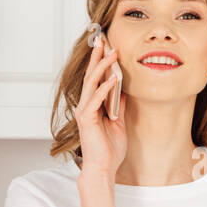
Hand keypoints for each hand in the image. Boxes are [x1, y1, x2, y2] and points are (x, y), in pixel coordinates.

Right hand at [76, 29, 126, 179]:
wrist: (103, 168)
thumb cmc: (110, 149)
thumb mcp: (119, 122)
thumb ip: (118, 105)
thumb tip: (122, 89)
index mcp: (92, 105)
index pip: (95, 78)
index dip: (100, 61)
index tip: (107, 45)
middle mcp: (86, 105)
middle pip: (91, 75)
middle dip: (97, 56)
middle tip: (103, 39)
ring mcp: (84, 111)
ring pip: (92, 83)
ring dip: (102, 67)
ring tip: (112, 53)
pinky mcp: (87, 119)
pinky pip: (96, 99)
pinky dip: (105, 88)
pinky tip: (114, 78)